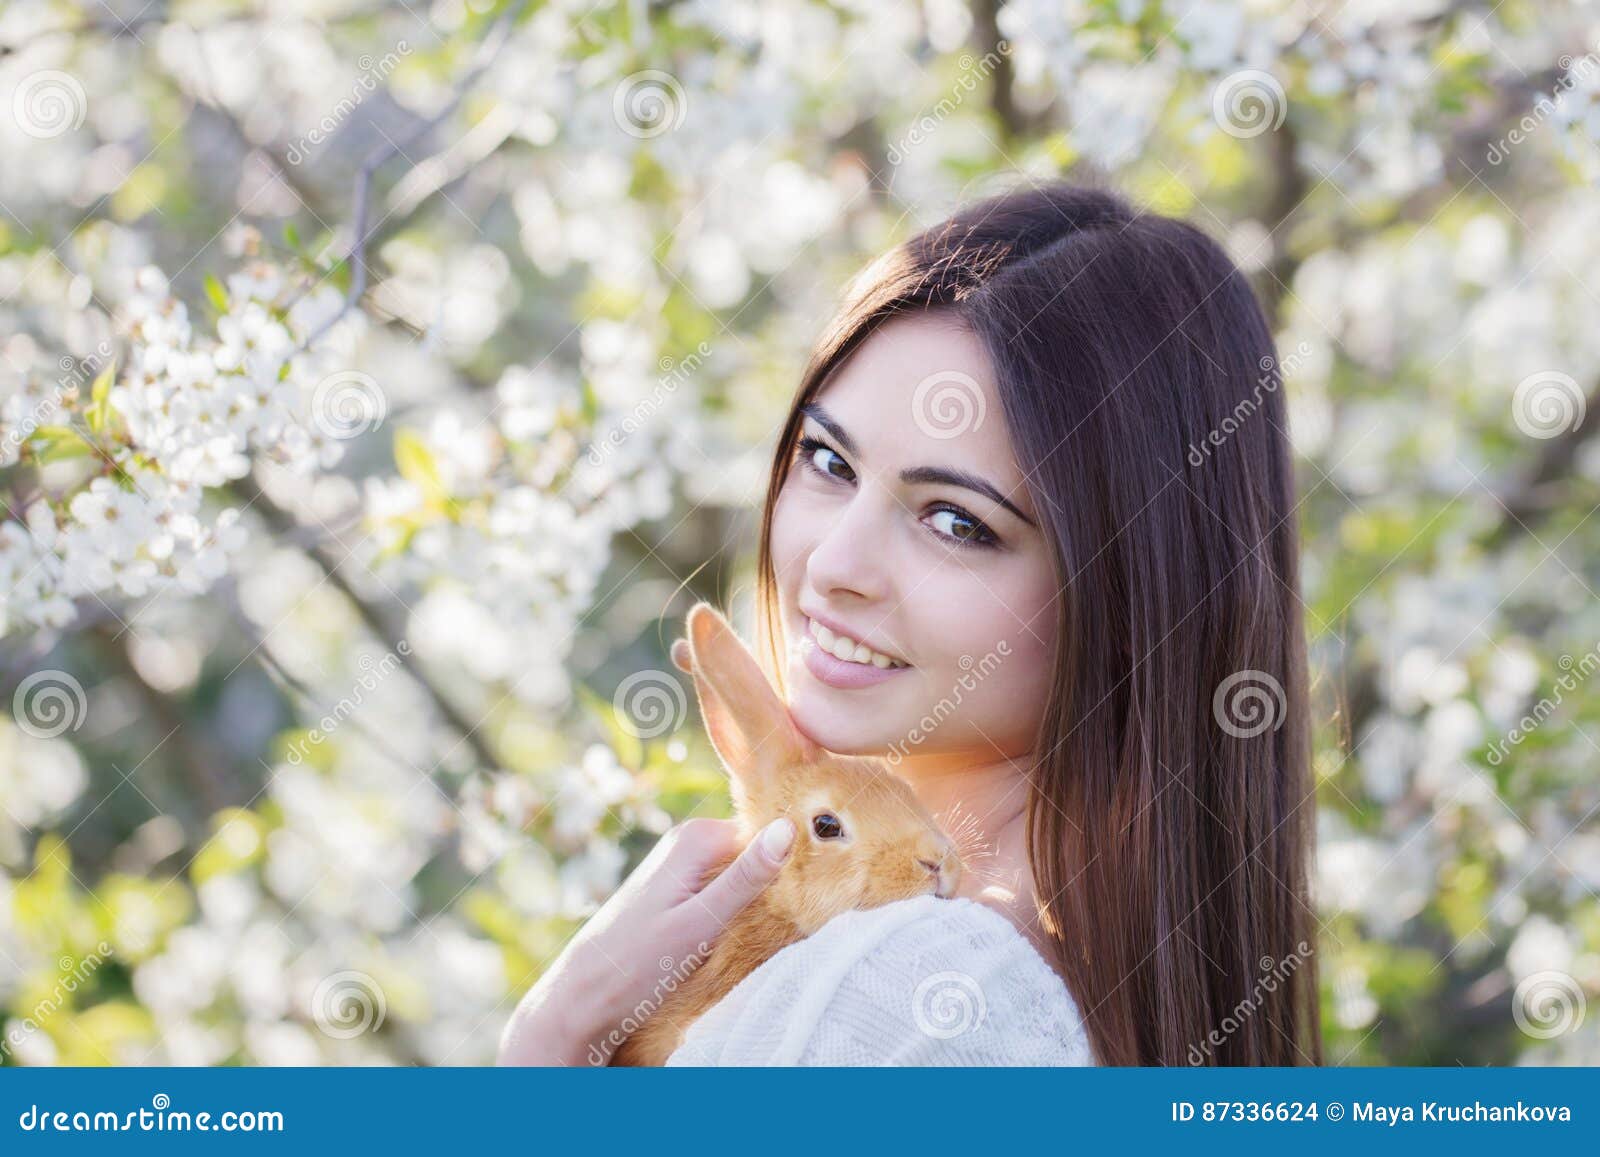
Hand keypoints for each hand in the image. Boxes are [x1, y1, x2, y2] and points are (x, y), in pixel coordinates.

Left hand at [496, 814, 796, 1065]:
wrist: (583, 995)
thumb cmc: (637, 962)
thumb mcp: (701, 923)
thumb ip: (746, 878)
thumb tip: (789, 827)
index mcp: (696, 838)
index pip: (768, 830)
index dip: (796, 855)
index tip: (823, 883)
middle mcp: (688, 842)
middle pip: (756, 850)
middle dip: (780, 876)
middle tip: (806, 909)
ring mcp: (682, 866)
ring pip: (743, 872)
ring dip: (762, 896)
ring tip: (782, 923)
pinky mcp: (679, 891)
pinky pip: (725, 889)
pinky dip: (741, 908)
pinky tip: (751, 931)